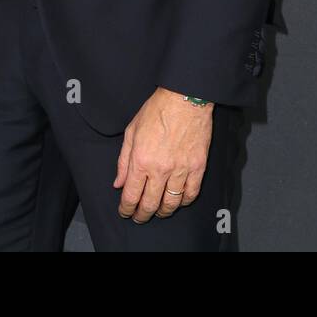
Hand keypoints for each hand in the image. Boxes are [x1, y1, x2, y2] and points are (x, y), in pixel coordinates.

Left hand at [113, 87, 213, 221]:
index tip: (125, 212)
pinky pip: (191, 194)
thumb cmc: (157, 110)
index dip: (126, 208)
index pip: (131, 195)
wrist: (184, 99)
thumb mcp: (131, 131)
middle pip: (150, 204)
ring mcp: (180, 170)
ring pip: (171, 203)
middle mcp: (160, 169)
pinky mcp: (197, 167)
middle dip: (142, 215)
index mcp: (141, 160)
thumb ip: (123, 160)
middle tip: (139, 217)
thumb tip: (118, 182)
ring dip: (162, 212)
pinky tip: (178, 201)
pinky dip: (183, 202)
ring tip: (157, 212)